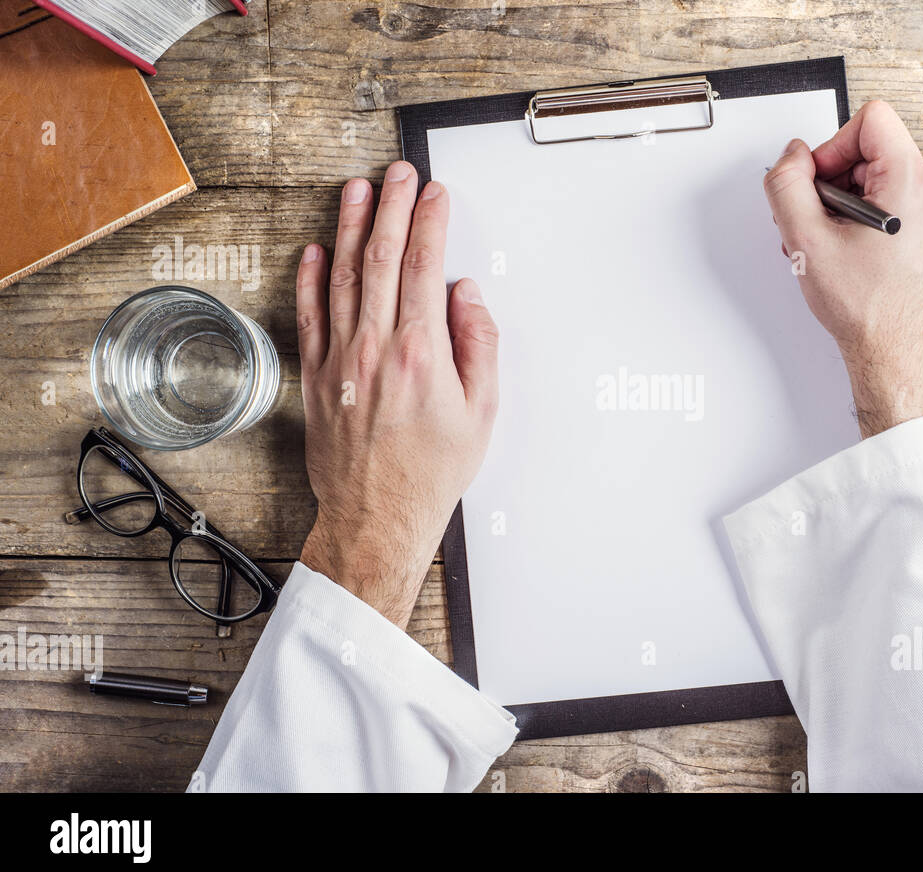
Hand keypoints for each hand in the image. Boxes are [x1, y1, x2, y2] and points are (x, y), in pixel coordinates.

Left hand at [294, 161, 498, 628]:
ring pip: (340, 277)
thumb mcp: (482, 412)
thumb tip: (466, 298)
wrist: (378, 516)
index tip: (433, 194)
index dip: (429, 223)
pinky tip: (314, 251)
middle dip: (390, 208)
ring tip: (356, 191)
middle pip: (379, 259)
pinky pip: (309, 314)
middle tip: (397, 174)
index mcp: (419, 354)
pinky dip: (309, 278)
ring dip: (348, 228)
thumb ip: (479, 346)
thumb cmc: (430, 472)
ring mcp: (339, 360)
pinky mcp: (315, 376)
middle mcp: (373, 349)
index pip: (422, 268)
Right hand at [763, 101, 922, 437]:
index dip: (833, 146)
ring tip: (838, 244)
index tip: (820, 183)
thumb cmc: (871, 311)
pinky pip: (899, 199)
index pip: (871, 119)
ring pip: (883, 176)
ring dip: (850, 203)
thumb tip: (792, 157)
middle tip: (823, 224)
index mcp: (914, 183)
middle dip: (838, 182)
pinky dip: (871, 217)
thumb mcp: (807, 241)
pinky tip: (856, 250)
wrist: (900, 353)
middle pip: (874, 149)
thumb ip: (787, 185)